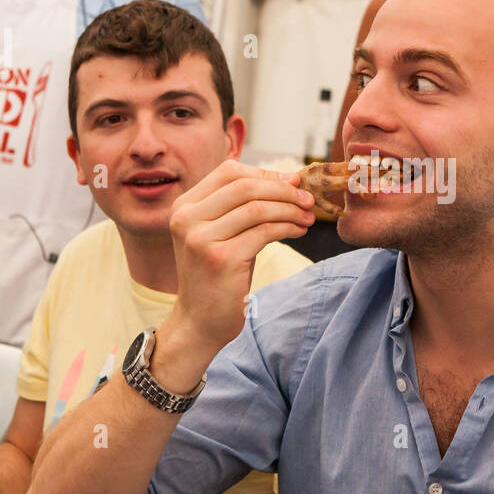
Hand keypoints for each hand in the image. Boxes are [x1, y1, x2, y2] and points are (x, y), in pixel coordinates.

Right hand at [162, 160, 314, 360]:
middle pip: (245, 186)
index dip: (266, 173)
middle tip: (308, 199)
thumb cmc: (218, 275)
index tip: (293, 183)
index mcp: (184, 206)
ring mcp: (201, 238)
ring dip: (290, 209)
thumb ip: (243, 206)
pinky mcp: (221, 259)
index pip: (229, 171)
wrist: (199, 321)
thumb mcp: (222, 233)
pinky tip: (299, 231)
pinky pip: (264, 231)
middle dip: (284, 190)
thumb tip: (290, 179)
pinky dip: (288, 227)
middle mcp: (187, 218)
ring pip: (257, 208)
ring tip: (307, 217)